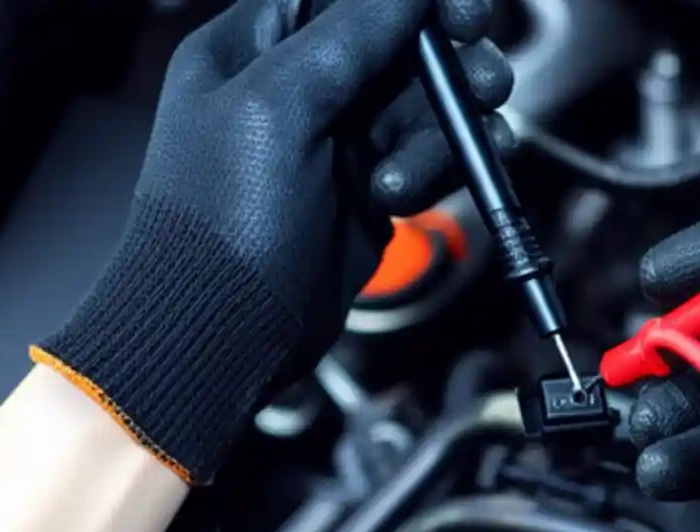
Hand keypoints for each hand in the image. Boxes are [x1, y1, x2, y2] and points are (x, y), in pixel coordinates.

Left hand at [139, 0, 512, 356]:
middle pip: (403, 38)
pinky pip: (429, 154)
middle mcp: (300, 81)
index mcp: (256, 44)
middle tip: (478, 83)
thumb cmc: (220, 223)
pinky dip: (436, 168)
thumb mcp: (278, 108)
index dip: (413, 0)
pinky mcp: (370, 186)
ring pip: (428, 99)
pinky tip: (406, 194)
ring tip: (420, 164)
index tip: (458, 14)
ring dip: (445, 126)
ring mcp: (338, 136)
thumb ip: (347, 35)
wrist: (225, 330)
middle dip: (448, 60)